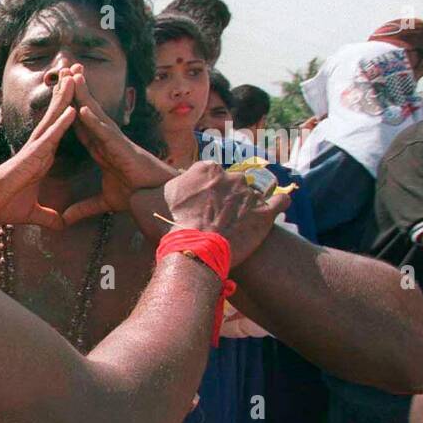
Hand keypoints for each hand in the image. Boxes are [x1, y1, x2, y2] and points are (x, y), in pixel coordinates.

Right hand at [0, 73, 76, 228]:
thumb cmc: (2, 205)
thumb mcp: (33, 213)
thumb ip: (48, 216)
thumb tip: (62, 225)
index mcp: (41, 158)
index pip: (59, 129)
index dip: (69, 111)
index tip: (80, 94)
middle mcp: (39, 149)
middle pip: (57, 116)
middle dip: (67, 94)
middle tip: (78, 70)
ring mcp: (34, 150)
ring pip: (54, 120)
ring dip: (66, 99)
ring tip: (76, 77)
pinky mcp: (30, 157)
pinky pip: (49, 137)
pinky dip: (61, 124)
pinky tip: (72, 109)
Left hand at [62, 69, 177, 225]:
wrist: (156, 199)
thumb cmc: (137, 195)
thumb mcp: (103, 202)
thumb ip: (84, 208)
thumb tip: (66, 219)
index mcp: (101, 149)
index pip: (80, 126)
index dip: (68, 110)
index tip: (57, 96)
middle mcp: (107, 140)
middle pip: (86, 112)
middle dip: (75, 92)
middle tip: (62, 71)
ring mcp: (115, 141)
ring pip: (95, 115)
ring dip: (83, 97)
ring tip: (71, 78)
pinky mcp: (122, 148)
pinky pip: (105, 132)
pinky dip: (93, 121)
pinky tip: (82, 108)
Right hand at [145, 160, 292, 266]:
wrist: (194, 253)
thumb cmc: (167, 227)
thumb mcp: (142, 203)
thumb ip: (146, 191)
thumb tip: (146, 192)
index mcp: (205, 168)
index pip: (205, 174)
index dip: (200, 191)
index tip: (195, 205)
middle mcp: (231, 175)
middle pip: (228, 183)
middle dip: (222, 198)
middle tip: (213, 217)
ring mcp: (251, 193)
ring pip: (251, 193)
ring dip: (245, 204)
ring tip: (236, 222)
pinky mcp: (265, 213)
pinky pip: (280, 201)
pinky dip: (278, 203)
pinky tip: (272, 209)